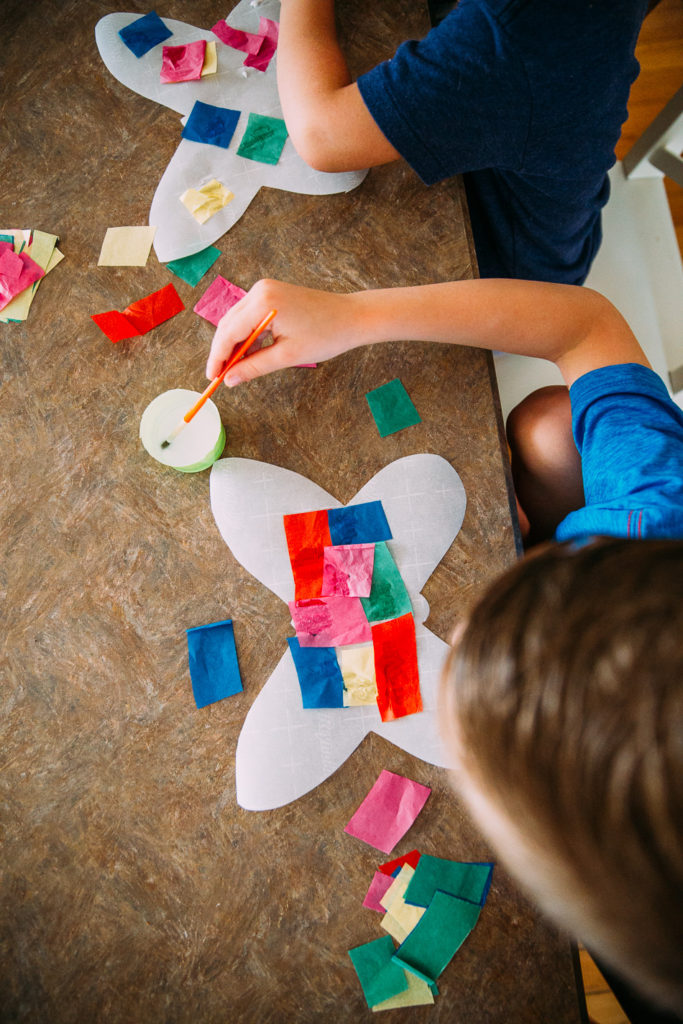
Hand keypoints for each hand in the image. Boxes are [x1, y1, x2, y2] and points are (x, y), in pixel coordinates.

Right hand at [205, 279, 363, 385]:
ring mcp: (264, 289)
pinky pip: (248, 315)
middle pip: (228, 324)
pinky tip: (249, 353)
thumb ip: (254, 367)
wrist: (351, 317)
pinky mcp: (270, 293)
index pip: (228, 332)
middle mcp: (259, 291)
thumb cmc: (325, 334)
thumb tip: (230, 380)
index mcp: (263, 303)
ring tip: (235, 369)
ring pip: (236, 320)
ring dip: (234, 344)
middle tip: (220, 377)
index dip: (217, 357)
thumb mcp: (287, 356)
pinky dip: (246, 335)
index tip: (211, 378)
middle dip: (222, 352)